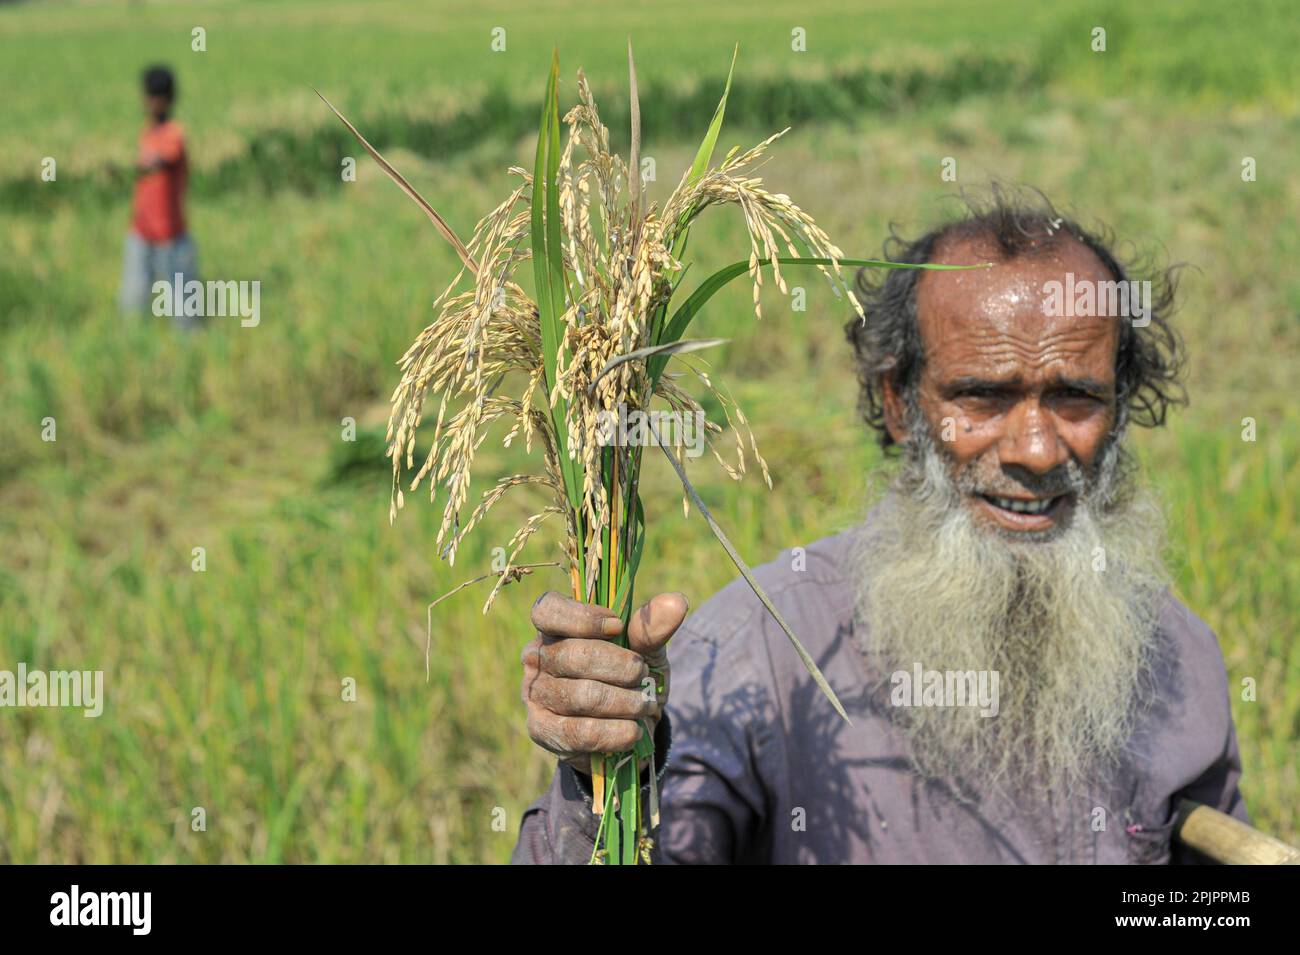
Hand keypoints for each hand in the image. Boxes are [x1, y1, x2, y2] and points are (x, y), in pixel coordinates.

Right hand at [521, 590, 687, 773]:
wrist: (625, 728)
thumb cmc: (629, 679)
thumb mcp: (645, 651)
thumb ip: (652, 628)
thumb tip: (676, 602)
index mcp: (555, 627)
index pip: (548, 610)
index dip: (582, 618)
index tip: (618, 627)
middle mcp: (536, 656)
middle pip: (572, 656)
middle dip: (620, 668)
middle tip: (643, 676)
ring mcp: (534, 694)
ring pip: (581, 696)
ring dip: (625, 702)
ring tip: (645, 704)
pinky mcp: (541, 730)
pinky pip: (578, 732)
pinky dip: (614, 732)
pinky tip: (633, 731)